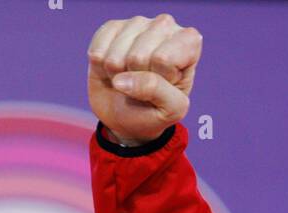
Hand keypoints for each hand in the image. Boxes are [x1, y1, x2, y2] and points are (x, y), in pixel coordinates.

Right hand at [87, 13, 201, 144]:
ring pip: (118, 53)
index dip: (160, 77)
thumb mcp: (170, 110)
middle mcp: (165, 26)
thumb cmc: (156, 110)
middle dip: (139, 78)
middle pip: (140, 55)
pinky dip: (103, 68)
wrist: (126, 114)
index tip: (167, 84)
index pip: (165, 58)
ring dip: (120, 75)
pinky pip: (99, 50)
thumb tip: (122, 80)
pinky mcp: (112, 27)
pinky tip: (115, 70)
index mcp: (189, 44)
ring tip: (131, 79)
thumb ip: (157, 91)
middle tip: (145, 86)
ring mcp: (137, 23)